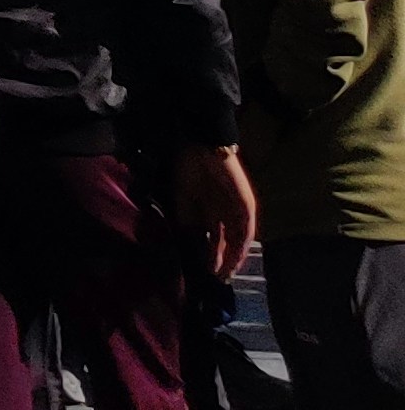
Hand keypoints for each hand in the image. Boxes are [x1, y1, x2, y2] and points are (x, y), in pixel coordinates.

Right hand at [173, 143, 255, 279]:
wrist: (202, 147)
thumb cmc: (189, 169)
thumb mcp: (183, 201)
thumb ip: (186, 222)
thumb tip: (184, 245)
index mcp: (211, 212)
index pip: (212, 240)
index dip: (207, 257)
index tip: (200, 274)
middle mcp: (226, 215)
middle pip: (225, 244)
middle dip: (220, 262)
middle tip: (213, 282)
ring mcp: (238, 211)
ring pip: (237, 242)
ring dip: (232, 260)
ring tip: (223, 277)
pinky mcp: (246, 208)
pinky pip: (244, 232)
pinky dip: (240, 248)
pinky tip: (235, 260)